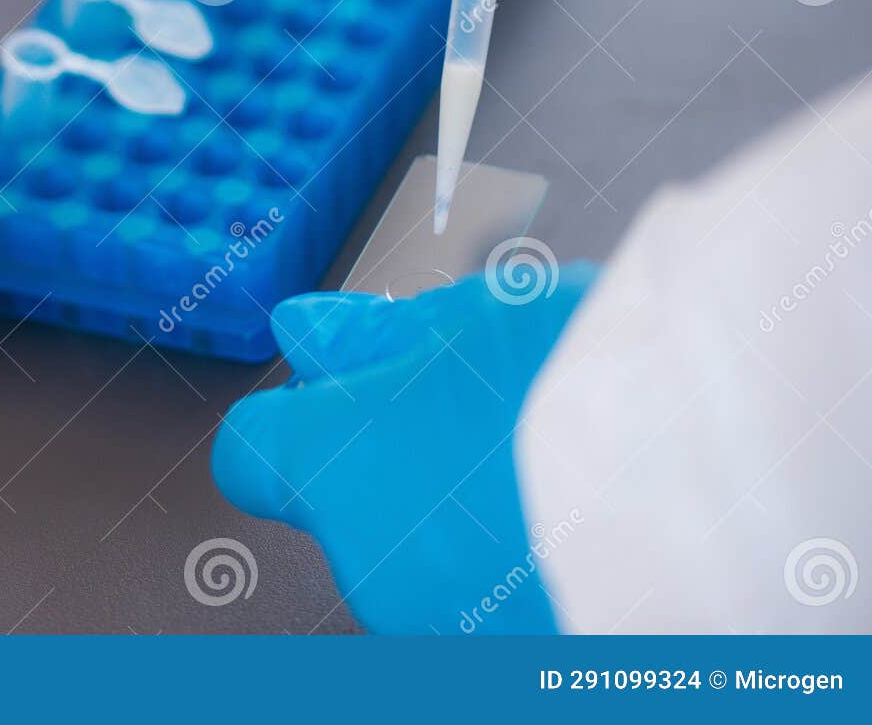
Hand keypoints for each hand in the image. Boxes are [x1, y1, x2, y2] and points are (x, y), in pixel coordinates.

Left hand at [211, 262, 595, 633]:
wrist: (727, 485)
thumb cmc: (597, 386)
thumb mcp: (472, 321)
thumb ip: (371, 339)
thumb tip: (304, 333)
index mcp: (341, 469)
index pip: (255, 455)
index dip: (295, 420)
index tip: (340, 392)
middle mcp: (377, 566)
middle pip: (353, 508)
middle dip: (398, 464)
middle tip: (488, 411)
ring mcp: (446, 628)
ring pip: (427, 559)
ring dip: (464, 518)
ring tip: (561, 470)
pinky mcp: (511, 660)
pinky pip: (488, 602)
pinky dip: (517, 570)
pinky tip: (584, 529)